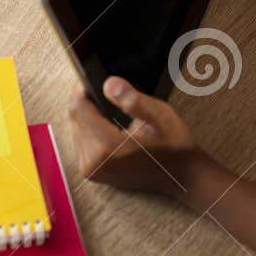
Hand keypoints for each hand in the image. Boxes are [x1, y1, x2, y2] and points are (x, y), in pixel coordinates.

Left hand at [69, 77, 202, 200]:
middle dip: (87, 102)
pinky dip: (91, 129)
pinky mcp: (93, 172)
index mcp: (106, 148)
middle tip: (108, 91)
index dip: (83, 89)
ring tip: (110, 107)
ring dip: (88, 115)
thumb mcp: (159, 117)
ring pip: (76, 129)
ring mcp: (91, 170)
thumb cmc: (172, 147)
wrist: (180, 176)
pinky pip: (82, 142)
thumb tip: (109, 84)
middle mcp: (92, 162)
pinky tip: (108, 124)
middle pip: (75, 119)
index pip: (78, 109)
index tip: (93, 78)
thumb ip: (133, 101)